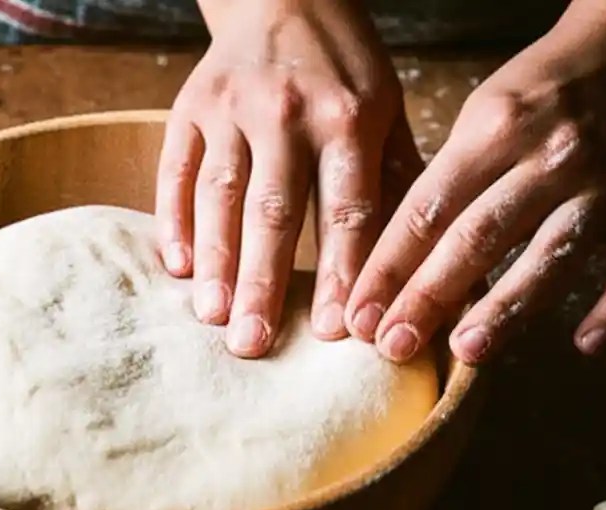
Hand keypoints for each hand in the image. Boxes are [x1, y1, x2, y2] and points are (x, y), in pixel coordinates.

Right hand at [156, 0, 422, 357]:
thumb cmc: (345, 68)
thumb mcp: (388, 111)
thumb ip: (397, 181)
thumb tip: (431, 258)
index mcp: (348, 118)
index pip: (346, 210)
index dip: (342, 274)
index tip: (338, 332)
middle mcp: (286, 113)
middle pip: (274, 211)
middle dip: (264, 283)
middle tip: (255, 344)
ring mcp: (231, 108)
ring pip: (220, 196)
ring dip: (215, 261)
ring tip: (212, 318)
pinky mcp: (189, 106)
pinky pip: (176, 170)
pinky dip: (174, 219)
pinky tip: (177, 267)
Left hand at [346, 11, 605, 364]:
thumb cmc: (538, 93)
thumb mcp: (478, 115)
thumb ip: (447, 184)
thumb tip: (394, 268)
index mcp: (498, 127)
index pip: (429, 209)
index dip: (389, 267)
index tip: (359, 316)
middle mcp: (554, 156)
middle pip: (481, 237)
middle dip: (431, 296)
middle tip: (394, 345)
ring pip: (553, 258)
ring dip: (508, 309)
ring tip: (467, 350)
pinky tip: (585, 346)